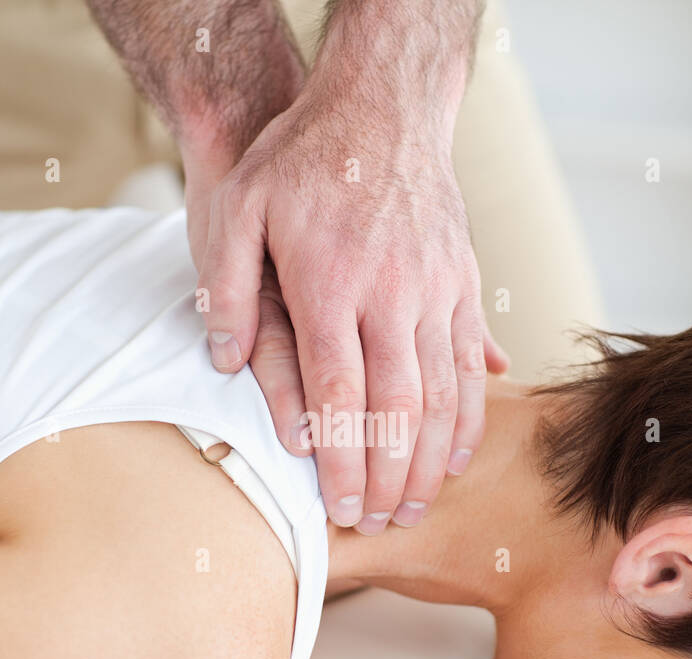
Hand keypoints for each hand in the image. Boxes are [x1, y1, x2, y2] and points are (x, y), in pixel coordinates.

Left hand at [194, 86, 507, 534]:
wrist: (382, 103)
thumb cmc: (302, 157)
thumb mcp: (239, 206)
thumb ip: (226, 287)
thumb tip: (223, 363)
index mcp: (330, 281)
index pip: (338, 393)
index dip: (340, 459)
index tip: (338, 509)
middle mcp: (390, 292)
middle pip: (395, 406)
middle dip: (387, 475)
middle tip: (376, 523)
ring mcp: (434, 288)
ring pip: (440, 392)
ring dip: (429, 458)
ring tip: (414, 505)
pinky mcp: (461, 281)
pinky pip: (469, 362)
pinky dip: (466, 414)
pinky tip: (454, 453)